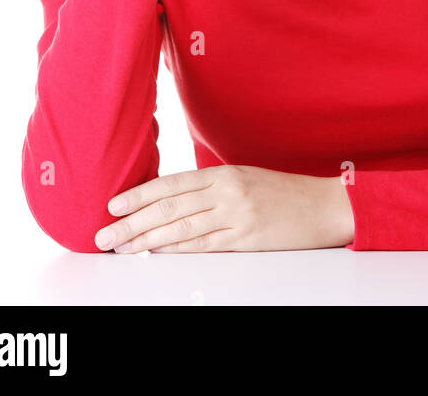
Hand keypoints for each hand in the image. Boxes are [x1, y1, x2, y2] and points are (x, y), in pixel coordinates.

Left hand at [94, 165, 354, 251]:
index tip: (113, 204)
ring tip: (121, 248)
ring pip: (180, 228)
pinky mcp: (246, 239)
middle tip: (104, 234)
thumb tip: (171, 200)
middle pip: (168, 207)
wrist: (323, 205)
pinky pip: (204, 246)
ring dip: (145, 239)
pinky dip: (176, 250)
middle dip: (131, 222)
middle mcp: (226, 192)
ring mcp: (236, 216)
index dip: (139, 194)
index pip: (171, 184)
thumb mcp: (244, 178)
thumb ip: (211, 187)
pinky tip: (156, 253)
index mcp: (224, 173)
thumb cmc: (282, 192)